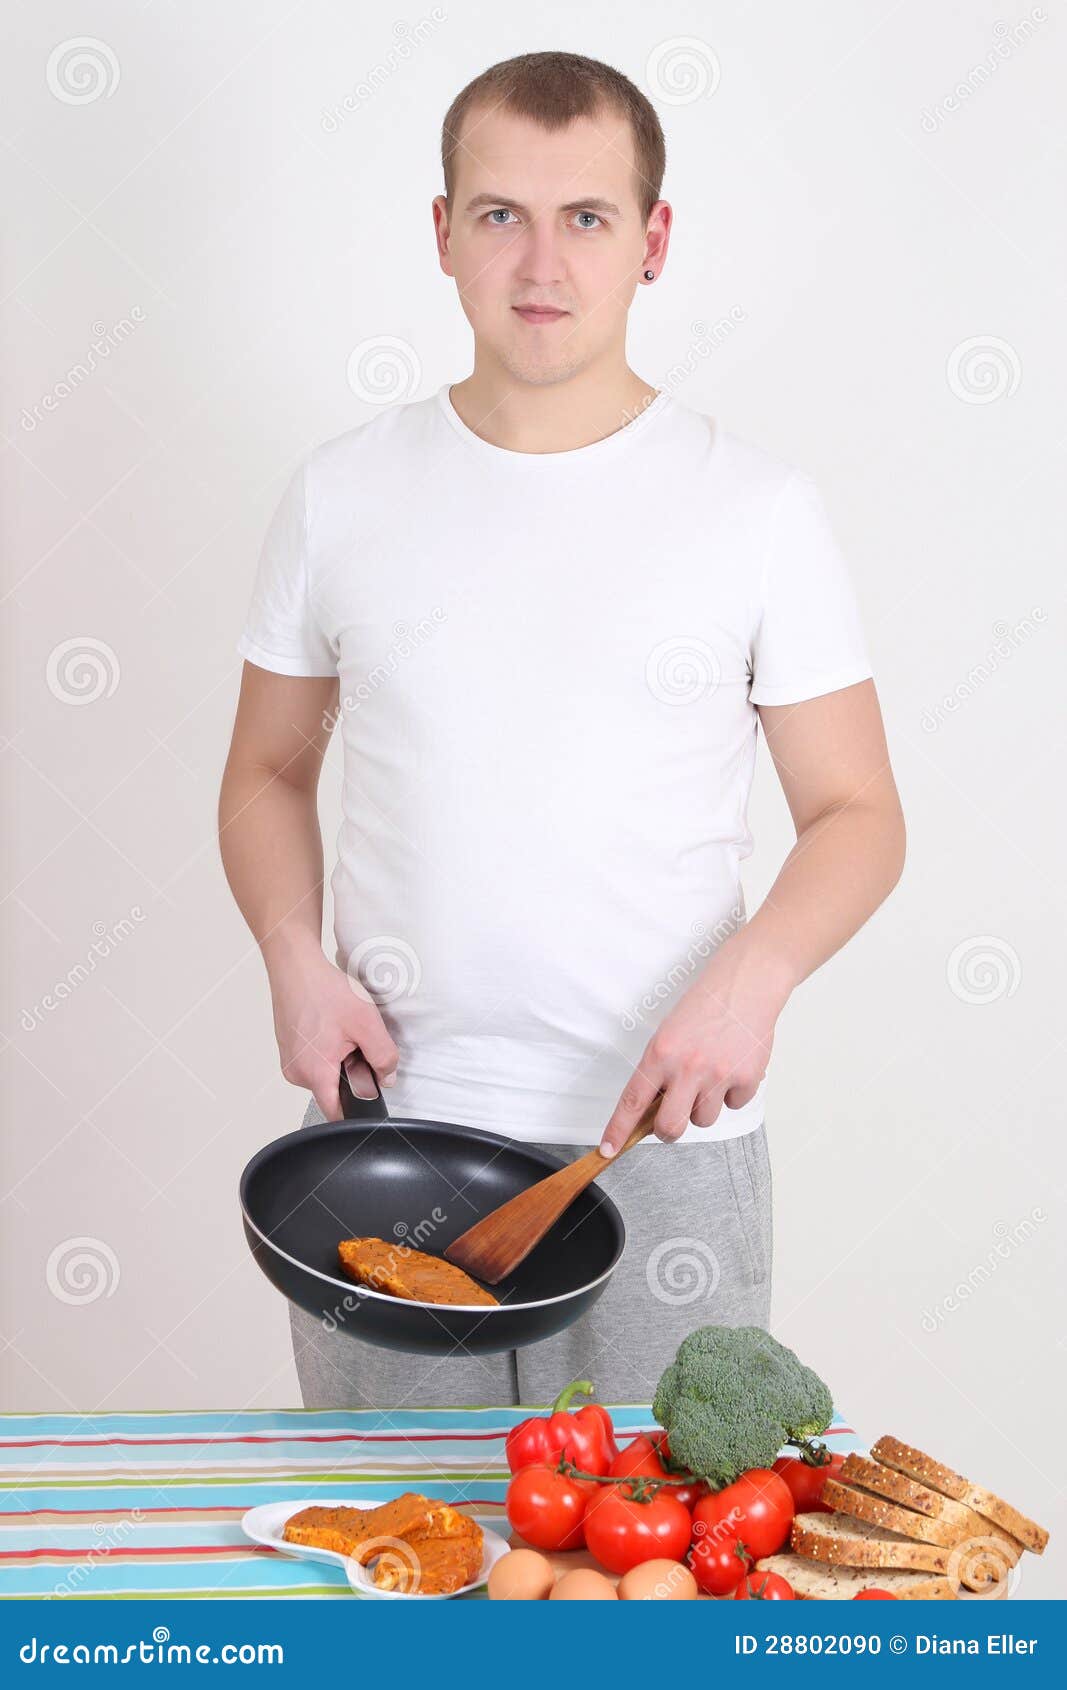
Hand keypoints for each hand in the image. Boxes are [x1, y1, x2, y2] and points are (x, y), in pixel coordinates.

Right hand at [264, 932, 398, 1120]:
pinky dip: (325, 1047)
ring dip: (337, 1058)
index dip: (357, 1109)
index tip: (368, 1092)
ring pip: (323, 1073)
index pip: (337, 1113)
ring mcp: (289, 1060)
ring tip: (340, 1028)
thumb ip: (383, 1057)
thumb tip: (386, 1078)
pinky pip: (312, 1059)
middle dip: (350, 1072)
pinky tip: (329, 1024)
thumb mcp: (367, 1024)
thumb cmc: (324, 992)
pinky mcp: (288, 1048)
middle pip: (332, 1090)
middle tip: (355, 1042)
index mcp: (315, 1073)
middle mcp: (296, 1073)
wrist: (295, 967)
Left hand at [599, 935, 793, 1152]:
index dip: (618, 1130)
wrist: (746, 983)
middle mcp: (687, 1067)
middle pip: (670, 1127)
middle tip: (672, 1120)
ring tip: (710, 1075)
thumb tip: (651, 1110)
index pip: (632, 1101)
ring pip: (704, 1120)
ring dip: (704, 1106)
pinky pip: (735, 1105)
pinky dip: (733, 1093)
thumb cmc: (706, 1005)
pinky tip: (733, 1067)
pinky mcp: (747, 1078)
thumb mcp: (669, 1033)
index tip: (608, 1148)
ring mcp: (718, 1074)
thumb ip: (659, 1070)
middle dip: (668, 1132)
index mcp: (660, 1053)